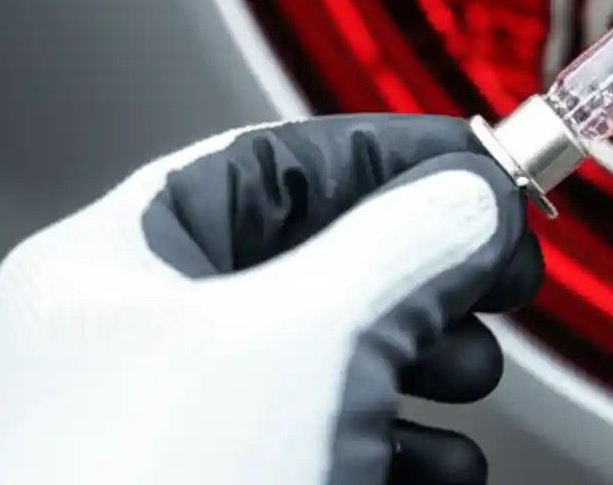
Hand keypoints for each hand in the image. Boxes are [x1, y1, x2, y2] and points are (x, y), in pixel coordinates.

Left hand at [0, 115, 541, 483]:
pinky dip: (402, 445)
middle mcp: (134, 351)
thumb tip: (472, 194)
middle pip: (313, 263)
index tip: (481, 167)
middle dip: (421, 270)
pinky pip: (328, 441)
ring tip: (470, 374)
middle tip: (499, 273)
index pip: (271, 166)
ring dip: (423, 359)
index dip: (388, 158)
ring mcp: (176, 439)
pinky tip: (441, 467)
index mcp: (114, 273)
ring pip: (331, 359)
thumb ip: (404, 240)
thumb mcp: (309, 338)